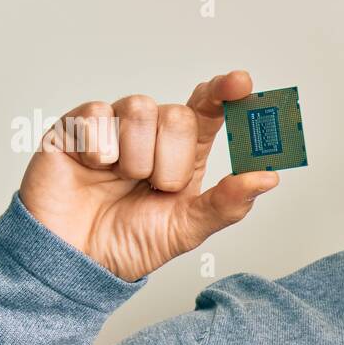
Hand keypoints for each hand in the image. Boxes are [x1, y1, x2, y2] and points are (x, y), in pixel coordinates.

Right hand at [19, 70, 278, 280]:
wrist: (75, 262)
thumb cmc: (129, 244)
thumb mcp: (187, 229)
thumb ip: (228, 203)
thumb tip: (269, 177)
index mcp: (183, 153)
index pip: (209, 109)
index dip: (225, 92)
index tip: (241, 82)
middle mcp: (151, 133)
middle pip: (178, 113)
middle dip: (170, 160)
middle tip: (154, 187)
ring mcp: (113, 127)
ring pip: (139, 108)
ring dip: (135, 157)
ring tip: (119, 181)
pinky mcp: (74, 127)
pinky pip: (97, 114)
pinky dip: (98, 149)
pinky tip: (92, 169)